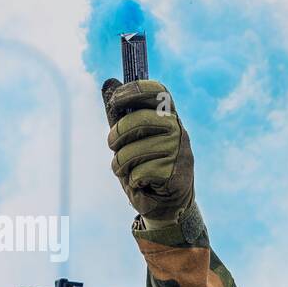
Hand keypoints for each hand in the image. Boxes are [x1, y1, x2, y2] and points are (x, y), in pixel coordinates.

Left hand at [100, 78, 193, 223]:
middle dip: (116, 135)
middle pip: (138, 121)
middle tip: (112, 145)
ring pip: (134, 151)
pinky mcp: (175, 173)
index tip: (114, 100)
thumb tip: (109, 82)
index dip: (134, 90)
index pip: (157, 91)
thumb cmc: (145, 166)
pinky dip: (133, 180)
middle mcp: (177, 129)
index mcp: (168, 116)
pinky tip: (142, 183)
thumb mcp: (131, 138)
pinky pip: (140, 172)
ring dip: (120, 164)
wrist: (166, 203)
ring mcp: (178, 151)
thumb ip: (121, 114)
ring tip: (126, 170)